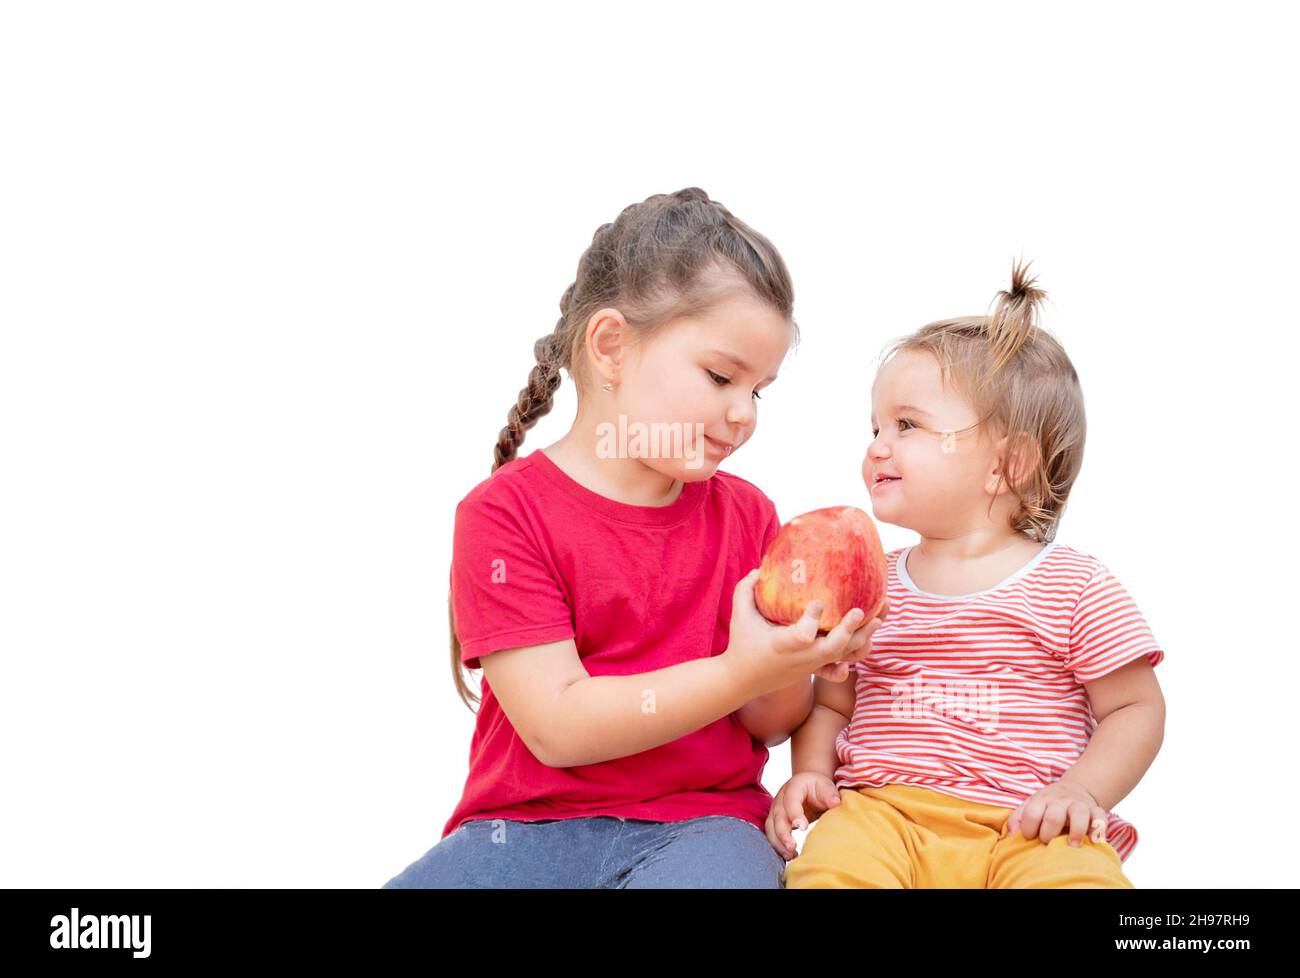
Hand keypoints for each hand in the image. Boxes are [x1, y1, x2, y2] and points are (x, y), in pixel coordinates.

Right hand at [722, 570, 881, 695]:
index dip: (812, 621)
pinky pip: (845, 660)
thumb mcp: (740, 615)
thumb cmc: (742, 643)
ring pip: (845, 655)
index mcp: (781, 644)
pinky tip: (868, 635)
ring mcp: (812, 664)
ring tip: (879, 617)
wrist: (744, 680)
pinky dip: (858, 650)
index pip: (802, 636)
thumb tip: (757, 569)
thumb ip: (745, 590)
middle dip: (849, 630)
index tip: (818, 603)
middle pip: (833, 648)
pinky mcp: (818, 667)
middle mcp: (801, 657)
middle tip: (860, 610)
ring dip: (863, 637)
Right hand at [766, 772, 841, 859]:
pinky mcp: (775, 821)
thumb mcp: (825, 786)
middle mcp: (780, 798)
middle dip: (783, 833)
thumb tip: (835, 803)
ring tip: (790, 856)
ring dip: (778, 843)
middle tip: (792, 847)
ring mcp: (776, 810)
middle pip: (777, 816)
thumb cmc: (817, 786)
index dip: (795, 814)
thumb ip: (829, 794)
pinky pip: (772, 834)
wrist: (807, 786)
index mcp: (794, 787)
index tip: (803, 827)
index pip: (791, 800)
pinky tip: (789, 855)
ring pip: (771, 827)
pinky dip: (778, 846)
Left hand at [1006, 779, 1108, 847]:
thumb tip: (1012, 836)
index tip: (1029, 838)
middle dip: (1048, 833)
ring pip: (1078, 813)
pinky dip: (1099, 828)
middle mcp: (1060, 801)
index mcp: (1041, 800)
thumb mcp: (1031, 805)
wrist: (1075, 789)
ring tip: (1072, 845)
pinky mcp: (1096, 810)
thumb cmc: (1048, 805)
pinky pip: (1100, 817)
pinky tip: (1093, 840)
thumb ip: (1017, 818)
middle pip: (1053, 815)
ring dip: (1075, 830)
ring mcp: (1079, 804)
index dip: (1028, 828)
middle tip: (1047, 842)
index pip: (1031, 813)